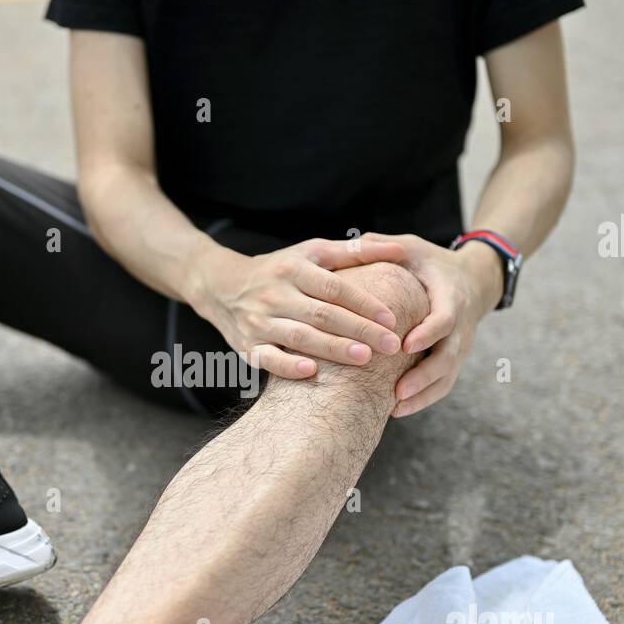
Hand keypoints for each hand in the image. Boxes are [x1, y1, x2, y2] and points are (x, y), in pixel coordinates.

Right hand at [189, 237, 406, 379]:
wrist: (220, 286)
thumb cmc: (280, 269)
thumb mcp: (312, 253)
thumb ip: (355, 252)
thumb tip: (402, 251)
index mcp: (294, 270)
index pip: (335, 288)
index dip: (365, 303)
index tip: (392, 319)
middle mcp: (275, 294)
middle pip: (322, 314)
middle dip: (359, 330)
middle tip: (391, 345)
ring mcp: (259, 321)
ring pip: (299, 337)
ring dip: (332, 348)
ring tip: (364, 358)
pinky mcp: (248, 347)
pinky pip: (269, 358)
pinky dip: (288, 366)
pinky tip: (312, 372)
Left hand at [358, 233, 503, 417]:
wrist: (473, 280)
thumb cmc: (432, 263)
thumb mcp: (413, 247)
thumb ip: (387, 245)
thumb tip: (355, 241)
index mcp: (452, 297)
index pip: (445, 318)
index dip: (429, 332)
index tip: (407, 345)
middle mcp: (461, 326)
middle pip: (449, 356)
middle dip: (425, 376)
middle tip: (398, 390)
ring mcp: (460, 347)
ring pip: (448, 377)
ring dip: (423, 395)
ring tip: (395, 408)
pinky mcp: (454, 361)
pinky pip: (444, 385)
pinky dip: (424, 400)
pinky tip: (397, 411)